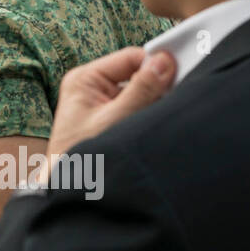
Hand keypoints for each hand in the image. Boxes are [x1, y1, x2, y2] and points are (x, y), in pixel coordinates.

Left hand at [42, 47, 175, 163]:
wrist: (70, 193)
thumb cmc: (80, 158)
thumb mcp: (114, 120)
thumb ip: (141, 91)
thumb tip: (163, 63)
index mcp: (85, 79)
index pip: (130, 58)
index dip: (155, 64)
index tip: (179, 74)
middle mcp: (93, 88)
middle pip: (137, 75)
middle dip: (157, 87)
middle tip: (172, 100)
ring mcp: (103, 105)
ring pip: (141, 94)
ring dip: (154, 104)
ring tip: (157, 119)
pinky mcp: (112, 122)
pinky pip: (138, 110)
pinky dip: (149, 116)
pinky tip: (153, 128)